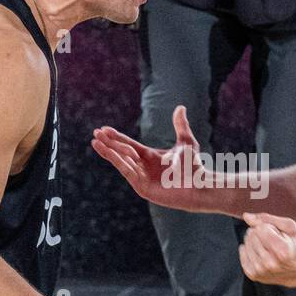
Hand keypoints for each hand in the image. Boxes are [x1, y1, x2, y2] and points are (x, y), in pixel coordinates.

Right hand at [92, 106, 208, 209]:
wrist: (200, 185)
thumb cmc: (194, 167)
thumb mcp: (186, 142)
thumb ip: (180, 126)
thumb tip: (180, 107)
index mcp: (150, 156)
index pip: (129, 145)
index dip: (116, 137)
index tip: (103, 129)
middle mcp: (144, 167)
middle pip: (122, 152)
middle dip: (108, 143)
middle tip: (95, 133)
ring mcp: (142, 178)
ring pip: (122, 161)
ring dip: (109, 152)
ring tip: (96, 142)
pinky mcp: (142, 188)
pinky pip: (127, 172)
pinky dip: (118, 162)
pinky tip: (109, 152)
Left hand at [239, 213, 295, 286]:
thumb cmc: (293, 245)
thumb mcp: (288, 227)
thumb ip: (267, 218)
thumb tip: (246, 216)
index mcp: (282, 250)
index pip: (260, 228)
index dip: (269, 227)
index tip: (277, 235)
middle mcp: (270, 263)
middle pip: (251, 235)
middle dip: (260, 233)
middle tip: (272, 241)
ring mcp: (260, 270)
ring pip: (245, 243)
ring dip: (254, 242)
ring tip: (267, 248)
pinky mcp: (253, 275)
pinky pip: (242, 253)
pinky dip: (248, 250)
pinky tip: (259, 253)